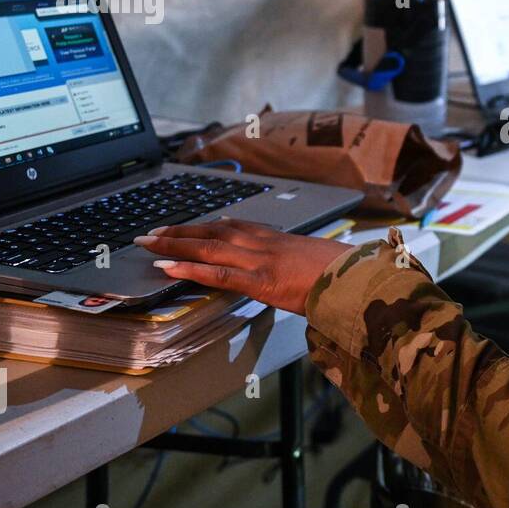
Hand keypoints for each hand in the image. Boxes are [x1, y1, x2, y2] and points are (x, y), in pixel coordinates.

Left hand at [134, 218, 352, 314]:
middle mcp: (264, 244)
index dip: (204, 226)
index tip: (183, 227)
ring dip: (175, 244)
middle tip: (150, 233)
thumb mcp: (313, 263)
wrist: (360, 279)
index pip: (232, 227)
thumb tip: (283, 270)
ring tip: (148, 244)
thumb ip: (291, 263)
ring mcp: (261, 260)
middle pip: (213, 232)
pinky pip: (219, 273)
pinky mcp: (262, 281)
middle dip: (179, 232)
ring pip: (209, 247)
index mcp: (277, 240)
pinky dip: (191, 268)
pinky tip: (169, 266)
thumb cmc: (342, 275)